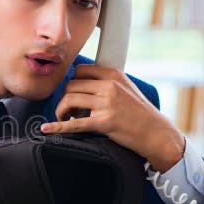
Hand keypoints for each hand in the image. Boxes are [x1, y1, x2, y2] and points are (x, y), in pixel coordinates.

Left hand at [40, 64, 184, 171]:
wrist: (156, 133)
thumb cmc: (139, 113)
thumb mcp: (125, 88)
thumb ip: (105, 82)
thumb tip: (79, 81)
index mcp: (113, 74)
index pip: (79, 70)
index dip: (72, 83)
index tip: (73, 94)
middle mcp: (109, 86)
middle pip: (70, 85)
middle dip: (65, 98)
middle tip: (70, 111)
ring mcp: (106, 104)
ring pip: (69, 100)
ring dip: (62, 111)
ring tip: (66, 119)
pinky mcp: (104, 122)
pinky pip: (74, 124)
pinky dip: (57, 127)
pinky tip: (46, 129)